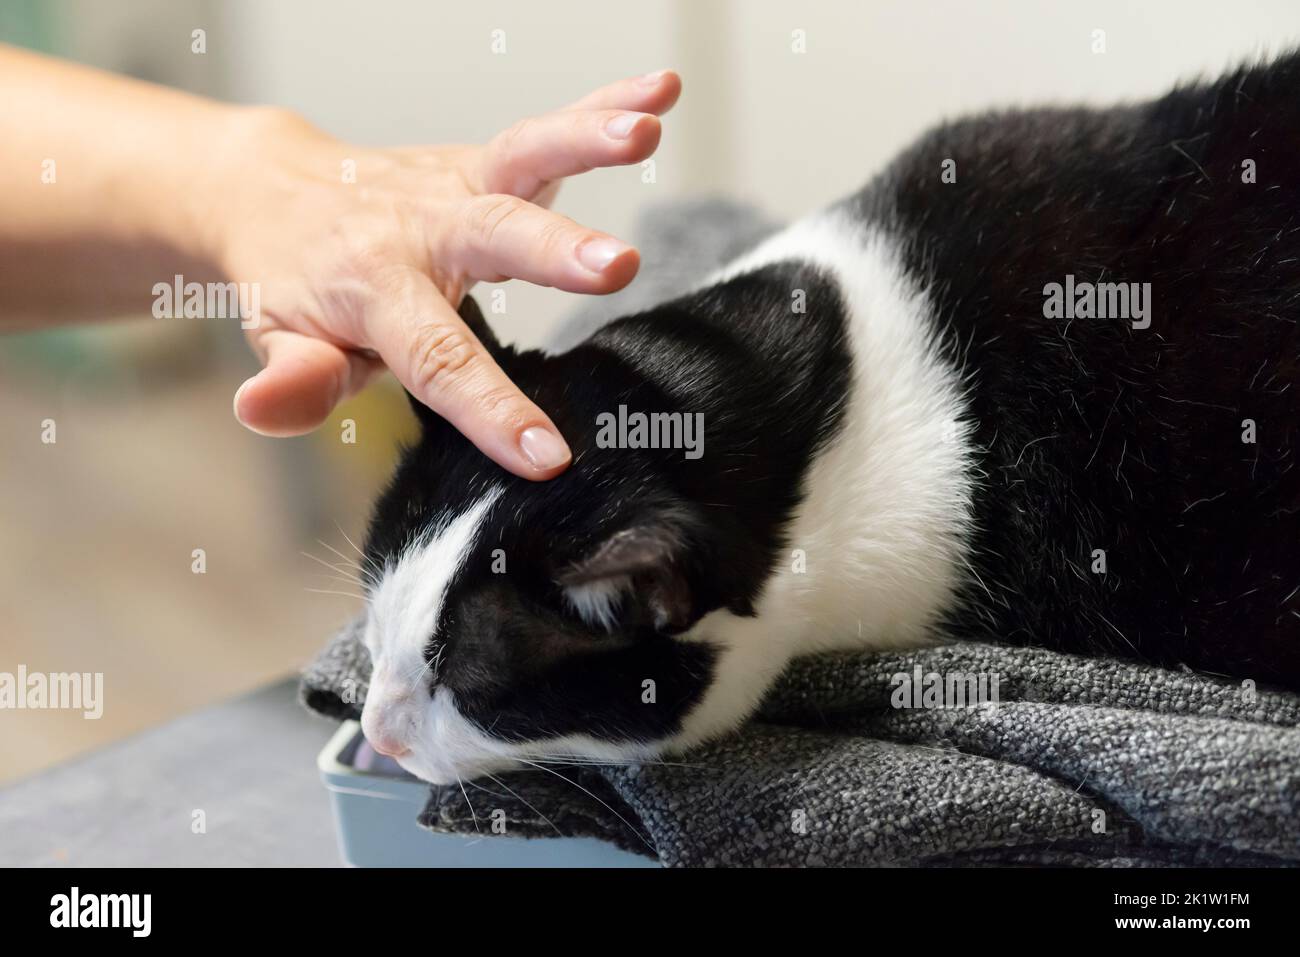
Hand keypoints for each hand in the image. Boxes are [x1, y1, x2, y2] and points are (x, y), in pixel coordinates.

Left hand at [219, 70, 680, 478]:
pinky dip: (605, 102)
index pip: (437, 359)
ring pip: (523, 156)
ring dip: (586, 139)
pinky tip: (657, 92)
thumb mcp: (282, 341)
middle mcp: (422, 228)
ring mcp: (457, 185)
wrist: (278, 192)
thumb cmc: (296, 284)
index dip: (490, 408)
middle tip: (615, 266)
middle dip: (555, 251)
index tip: (546, 454)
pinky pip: (549, 128)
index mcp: (375, 288)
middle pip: (493, 236)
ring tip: (645, 131)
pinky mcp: (484, 161)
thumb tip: (260, 409)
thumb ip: (293, 379)